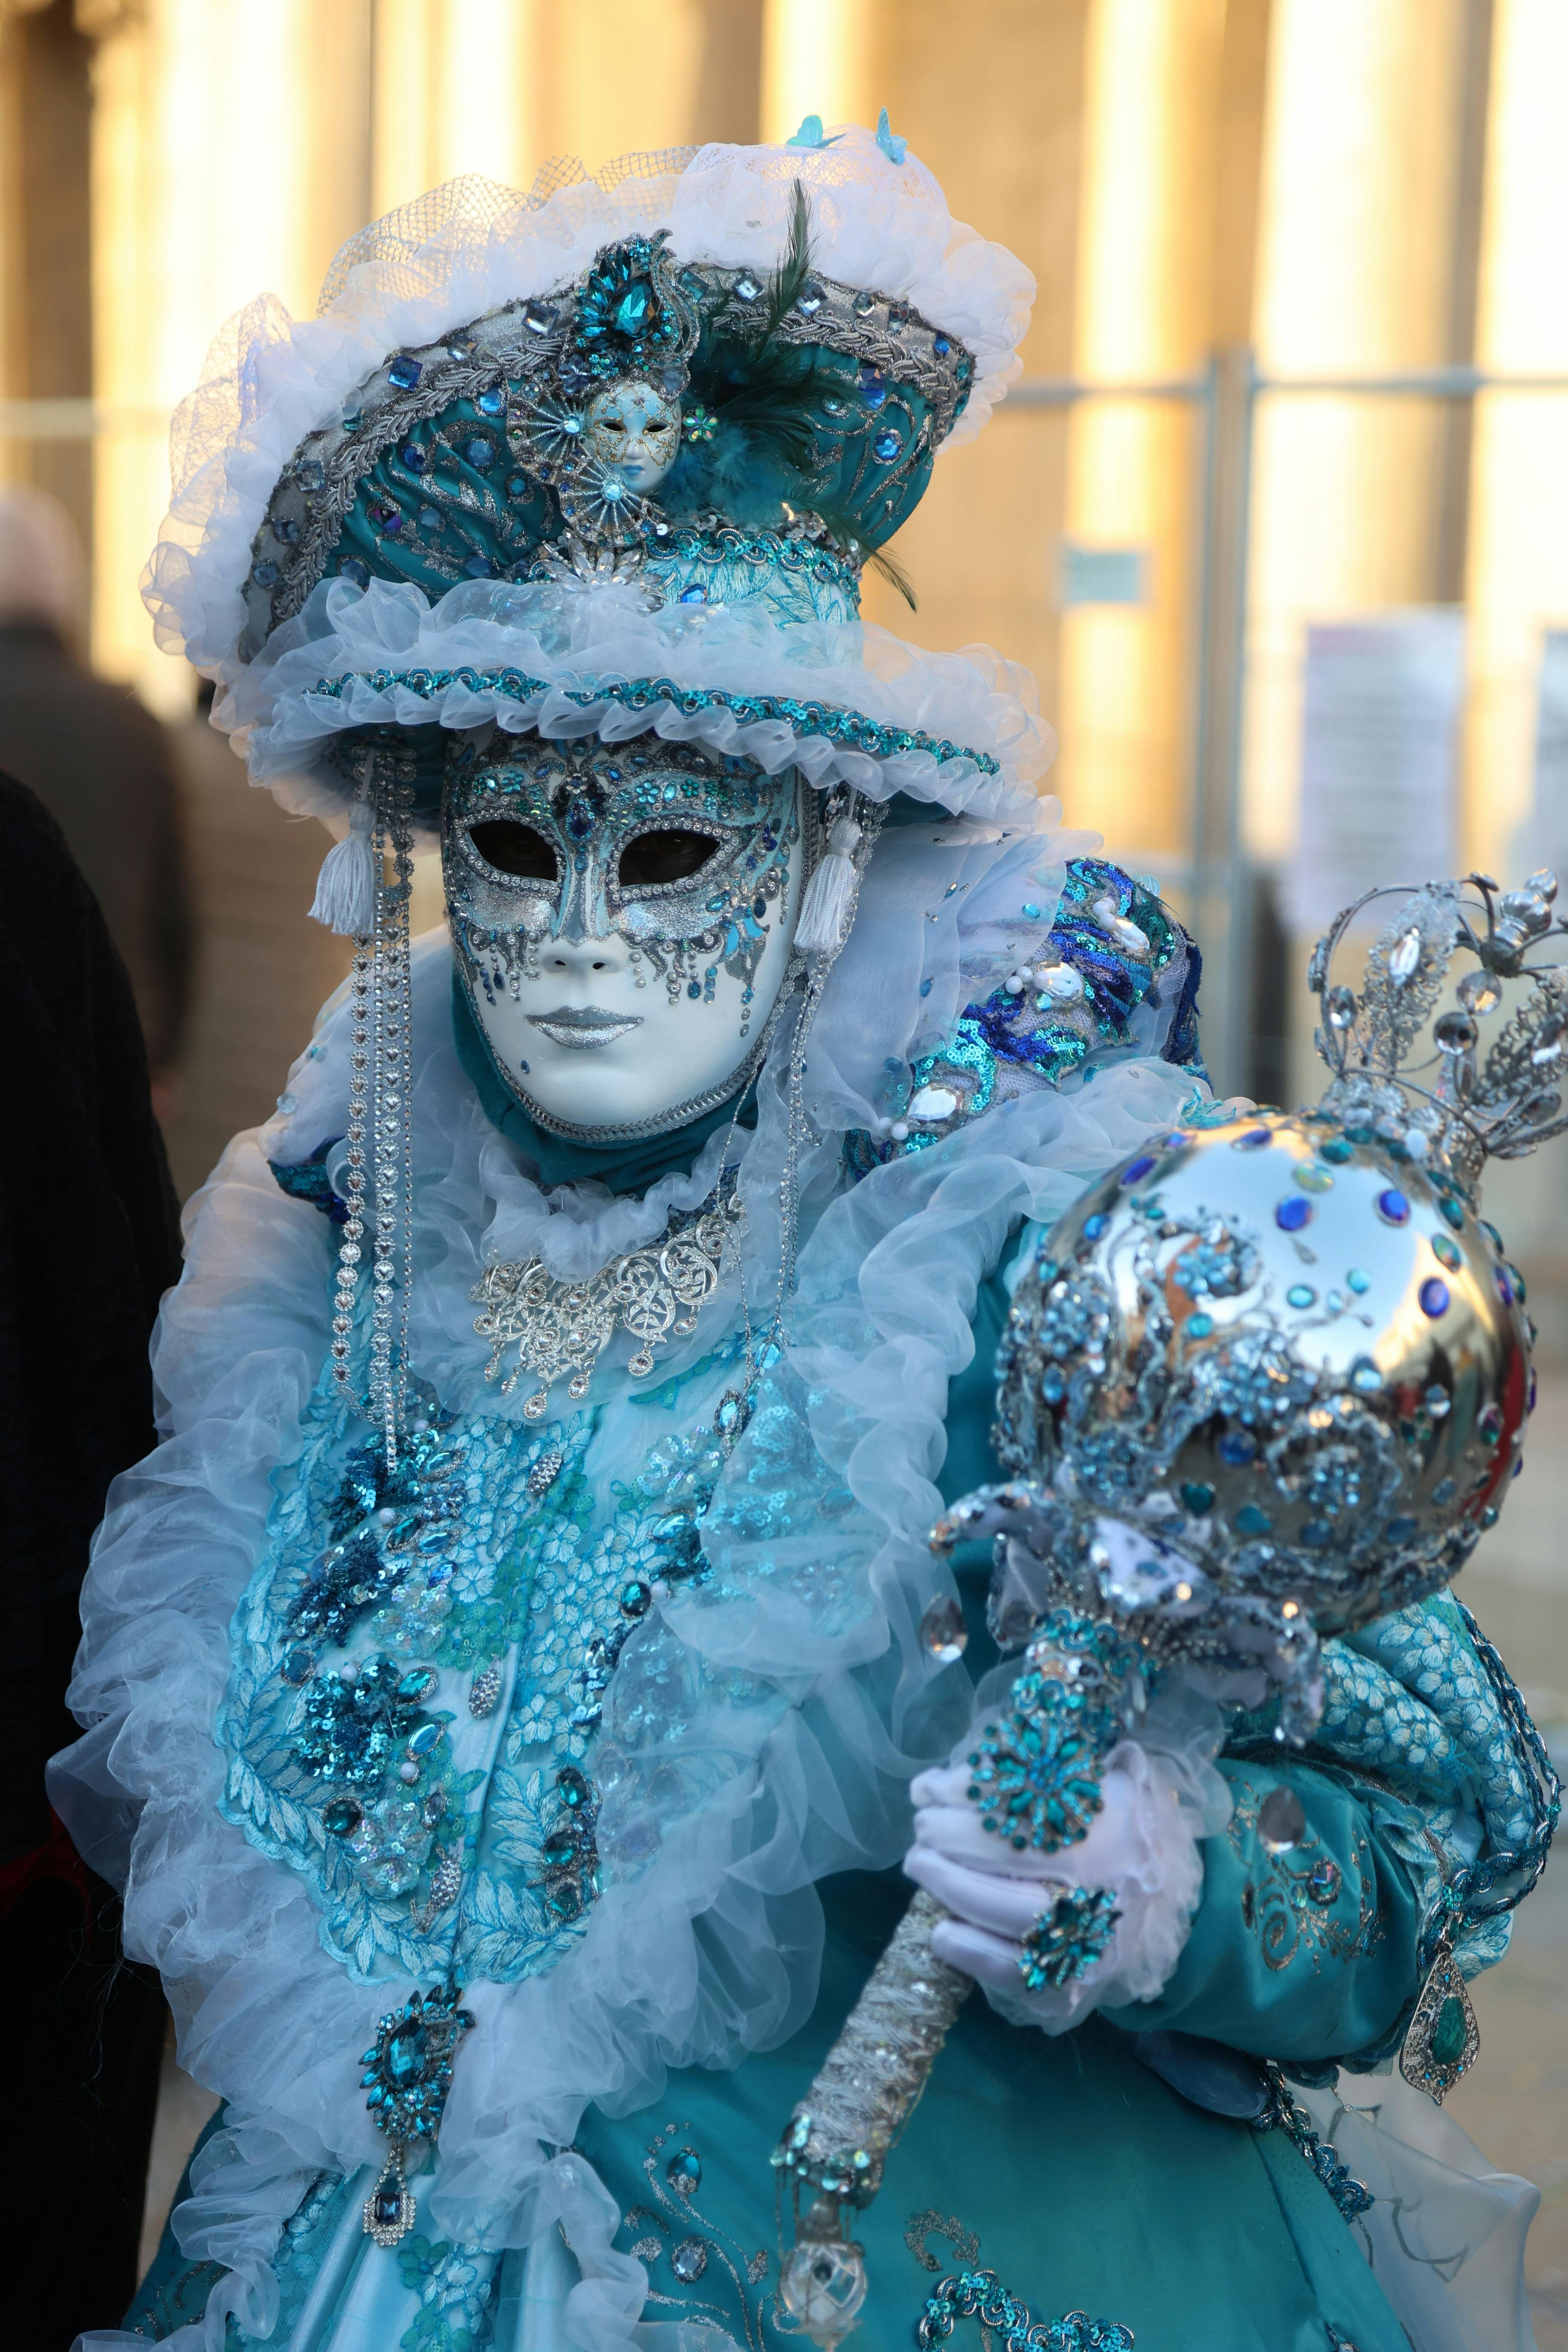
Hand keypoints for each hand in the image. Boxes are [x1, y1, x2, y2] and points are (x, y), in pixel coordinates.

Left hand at [903, 1739, 1204, 2019]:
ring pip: (1008, 1918)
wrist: (1173, 1906)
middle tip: (920, 1828)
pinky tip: (941, 1930)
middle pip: (1010, 1862)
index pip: (1022, 1809)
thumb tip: (970, 1762)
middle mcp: (1102, 1886)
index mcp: (1110, 1828)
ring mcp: (1088, 1941)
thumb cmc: (1124, 1831)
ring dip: (952, 1889)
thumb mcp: (1107, 1783)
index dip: (965, 1798)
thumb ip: (1052, 1763)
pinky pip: (1014, 1975)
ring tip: (920, 1866)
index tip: (929, 1789)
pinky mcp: (1071, 1985)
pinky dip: (972, 1953)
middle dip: (950, 1842)